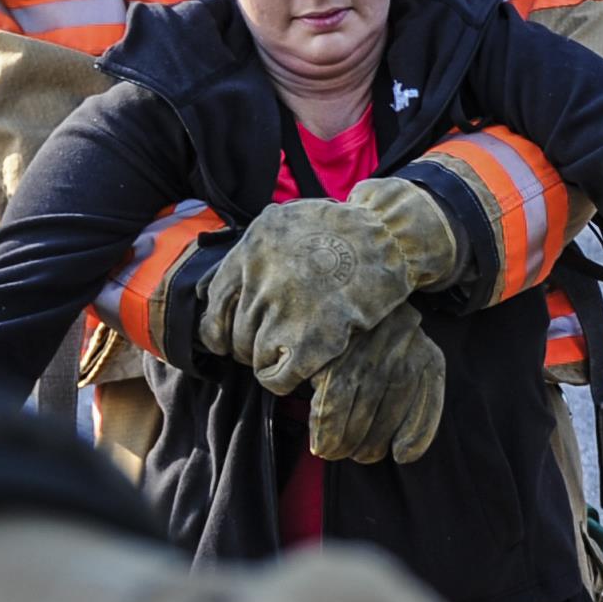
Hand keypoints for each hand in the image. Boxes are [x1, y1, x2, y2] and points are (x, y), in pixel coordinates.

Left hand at [203, 181, 458, 392]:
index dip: (217, 329)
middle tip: (269, 345)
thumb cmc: (340, 229)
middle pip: (237, 335)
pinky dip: (282, 380)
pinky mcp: (313, 339)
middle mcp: (261, 281)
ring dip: (267, 362)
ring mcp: (286, 311)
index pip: (214, 305)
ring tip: (287, 354)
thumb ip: (249, 251)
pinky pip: (278, 377)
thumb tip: (213, 289)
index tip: (226, 340)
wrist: (389, 236)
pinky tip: (295, 372)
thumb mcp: (282, 221)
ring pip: (254, 357)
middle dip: (249, 347)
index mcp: (250, 252)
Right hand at [306, 306, 446, 464]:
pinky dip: (326, 433)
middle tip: (357, 453)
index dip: (415, 437)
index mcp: (427, 356)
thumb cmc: (379, 335)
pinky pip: (330, 408)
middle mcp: (402, 354)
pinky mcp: (333, 355)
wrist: (345, 281)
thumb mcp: (413, 356)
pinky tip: (321, 443)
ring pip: (358, 418)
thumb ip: (419, 402)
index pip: (427, 409)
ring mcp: (368, 354)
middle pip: (387, 419)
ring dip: (345, 446)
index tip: (400, 454)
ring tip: (336, 451)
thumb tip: (404, 454)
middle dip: (369, 447)